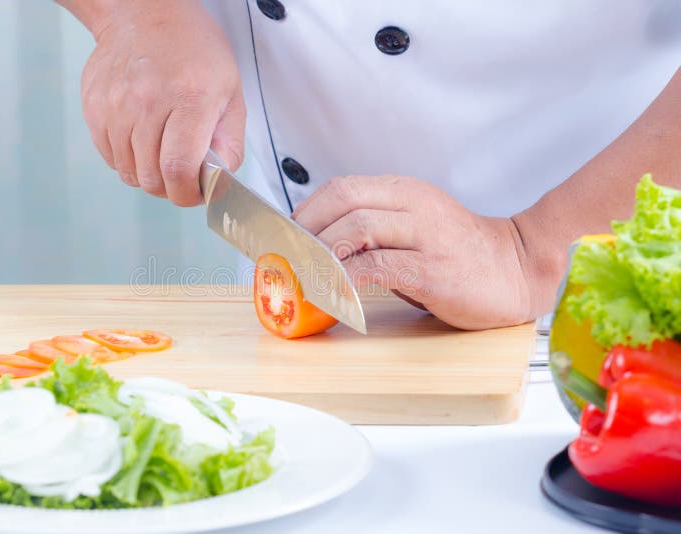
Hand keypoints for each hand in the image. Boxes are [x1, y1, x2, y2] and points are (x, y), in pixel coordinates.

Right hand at [77, 0, 244, 204]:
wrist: (145, 13)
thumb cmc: (194, 51)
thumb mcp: (230, 91)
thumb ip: (229, 141)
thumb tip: (219, 180)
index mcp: (189, 98)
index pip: (178, 170)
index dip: (186, 194)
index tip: (194, 194)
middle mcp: (148, 102)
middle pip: (151, 177)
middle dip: (169, 190)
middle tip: (180, 179)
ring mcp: (116, 104)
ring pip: (128, 171)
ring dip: (148, 175)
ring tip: (162, 156)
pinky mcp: (94, 106)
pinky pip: (109, 155)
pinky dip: (127, 160)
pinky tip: (142, 141)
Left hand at [292, 175, 534, 329]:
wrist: (520, 270)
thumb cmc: (460, 255)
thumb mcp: (413, 230)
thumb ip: (373, 232)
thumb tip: (319, 249)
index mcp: (405, 192)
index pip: (341, 188)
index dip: (305, 211)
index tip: (284, 237)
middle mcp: (414, 206)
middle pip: (342, 201)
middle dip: (305, 230)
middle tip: (286, 258)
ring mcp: (425, 235)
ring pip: (355, 229)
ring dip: (319, 255)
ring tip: (302, 277)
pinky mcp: (434, 269)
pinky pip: (377, 268)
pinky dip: (346, 281)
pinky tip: (332, 294)